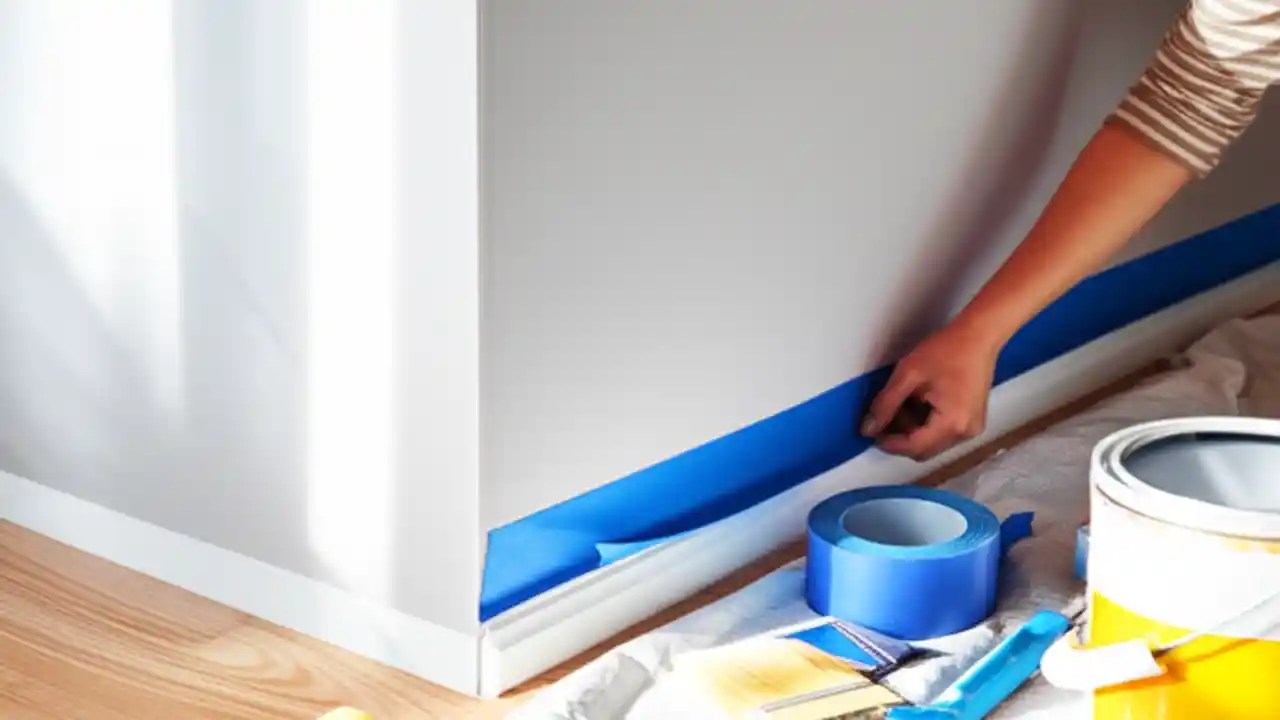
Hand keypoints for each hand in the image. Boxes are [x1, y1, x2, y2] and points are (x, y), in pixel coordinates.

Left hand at [860, 322, 1000, 460]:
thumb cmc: (946, 350)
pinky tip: (917, 403)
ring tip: (901, 403)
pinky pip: (943, 434)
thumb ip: (885, 404)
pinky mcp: (972, 421)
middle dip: (900, 437)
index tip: (870, 432)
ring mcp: (972, 429)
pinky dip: (926, 425)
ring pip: (932, 443)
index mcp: (952, 423)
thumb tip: (867, 428)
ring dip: (912, 431)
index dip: (889, 443)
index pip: (914, 447)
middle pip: (924, 450)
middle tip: (882, 417)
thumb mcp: (908, 374)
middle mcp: (965, 434)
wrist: (979, 336)